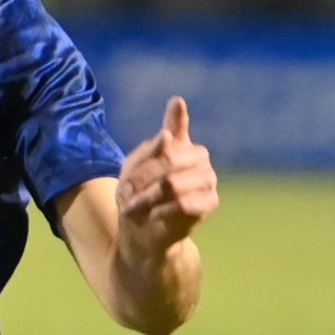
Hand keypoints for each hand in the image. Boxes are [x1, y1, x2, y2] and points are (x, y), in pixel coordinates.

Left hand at [118, 96, 217, 249]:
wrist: (144, 232)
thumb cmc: (137, 197)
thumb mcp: (131, 174)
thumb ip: (147, 154)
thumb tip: (166, 135)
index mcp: (178, 144)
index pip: (178, 125)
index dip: (177, 115)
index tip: (176, 102)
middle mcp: (197, 156)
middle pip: (168, 160)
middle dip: (141, 179)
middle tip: (124, 194)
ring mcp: (208, 177)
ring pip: (173, 183)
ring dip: (147, 198)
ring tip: (133, 208)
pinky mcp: (210, 200)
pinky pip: (185, 203)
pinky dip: (163, 210)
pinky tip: (153, 215)